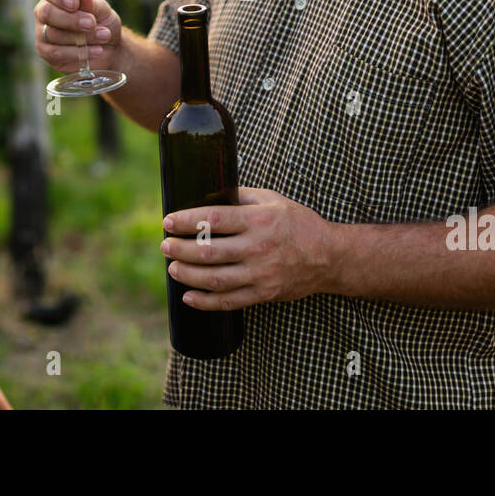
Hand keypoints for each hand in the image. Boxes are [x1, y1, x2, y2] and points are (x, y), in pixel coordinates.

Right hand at [33, 0, 122, 70]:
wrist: (109, 48)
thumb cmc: (102, 23)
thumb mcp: (102, 11)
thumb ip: (91, 2)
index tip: (76, 3)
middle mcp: (44, 12)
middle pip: (47, 13)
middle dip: (71, 19)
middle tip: (92, 23)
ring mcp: (41, 33)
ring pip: (53, 34)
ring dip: (81, 37)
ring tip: (103, 36)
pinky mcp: (45, 52)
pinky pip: (56, 53)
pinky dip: (78, 52)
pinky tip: (96, 50)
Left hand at [160, 187, 333, 310]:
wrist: (328, 256)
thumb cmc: (298, 223)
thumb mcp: (274, 200)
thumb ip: (243, 196)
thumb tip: (211, 194)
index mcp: (259, 220)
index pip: (213, 219)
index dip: (186, 220)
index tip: (168, 221)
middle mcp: (258, 247)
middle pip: (208, 251)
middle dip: (180, 248)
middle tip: (165, 245)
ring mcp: (260, 273)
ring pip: (214, 278)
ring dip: (188, 274)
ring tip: (172, 268)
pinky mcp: (263, 293)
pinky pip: (229, 301)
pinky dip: (205, 302)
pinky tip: (188, 297)